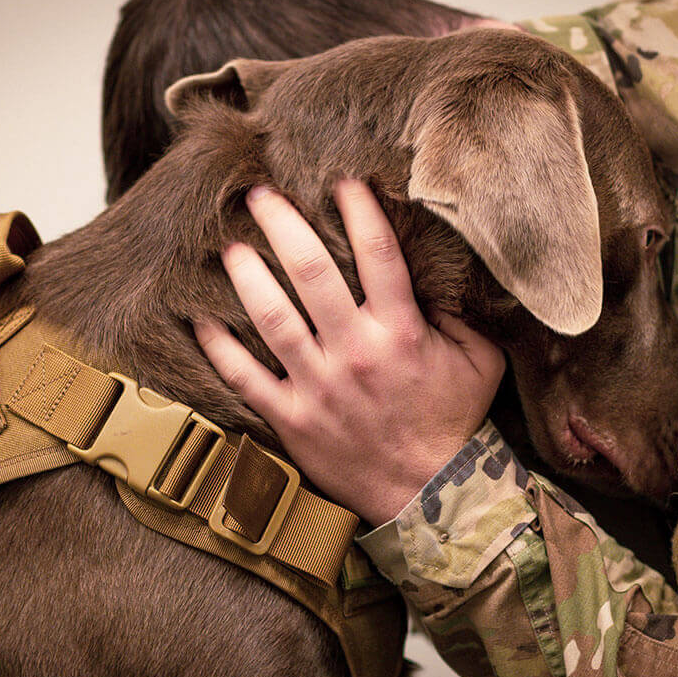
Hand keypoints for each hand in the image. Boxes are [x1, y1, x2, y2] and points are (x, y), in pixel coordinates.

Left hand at [194, 180, 504, 525]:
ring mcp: (319, 387)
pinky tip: (198, 318)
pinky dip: (218, 347)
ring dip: (247, 276)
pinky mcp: (292, 419)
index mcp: (402, 332)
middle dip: (283, 226)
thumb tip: (435, 271)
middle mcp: (356, 353)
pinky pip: (245, 378)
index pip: (379, 255)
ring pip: (272, 318)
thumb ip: (458, 314)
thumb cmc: (454, 422)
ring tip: (229, 245)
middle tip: (260, 195)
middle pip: (312, 273)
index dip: (358, 210)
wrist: (429, 496)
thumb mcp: (480, 361)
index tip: (340, 179)